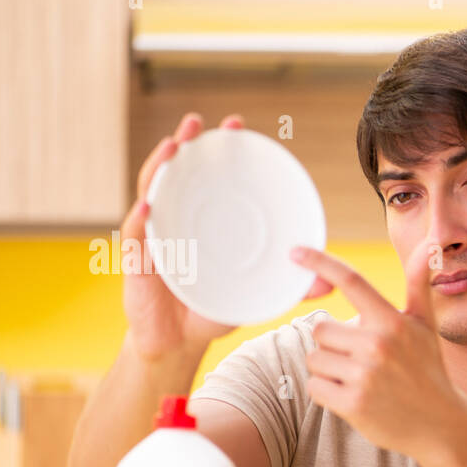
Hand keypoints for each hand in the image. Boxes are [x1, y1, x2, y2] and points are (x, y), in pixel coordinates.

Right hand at [121, 113, 331, 361]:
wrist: (178, 343)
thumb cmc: (212, 309)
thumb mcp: (254, 293)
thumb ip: (288, 286)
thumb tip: (330, 285)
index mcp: (201, 221)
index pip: (211, 177)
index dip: (221, 150)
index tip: (237, 124)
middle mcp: (175, 220)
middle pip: (177, 173)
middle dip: (186, 145)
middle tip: (198, 123)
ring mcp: (154, 237)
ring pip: (151, 193)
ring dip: (159, 168)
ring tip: (171, 147)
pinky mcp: (137, 261)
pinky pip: (136, 235)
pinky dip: (141, 218)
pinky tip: (148, 205)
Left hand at [291, 246, 466, 461]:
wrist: (440, 424)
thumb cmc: (427, 370)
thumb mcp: (425, 326)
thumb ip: (418, 285)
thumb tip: (429, 247)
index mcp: (392, 322)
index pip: (351, 281)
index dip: (320, 263)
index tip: (295, 252)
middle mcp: (378, 345)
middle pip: (321, 330)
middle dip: (333, 345)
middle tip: (359, 359)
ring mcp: (365, 375)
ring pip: (315, 359)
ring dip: (328, 370)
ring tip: (358, 379)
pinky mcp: (353, 403)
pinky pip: (315, 387)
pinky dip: (327, 393)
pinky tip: (352, 396)